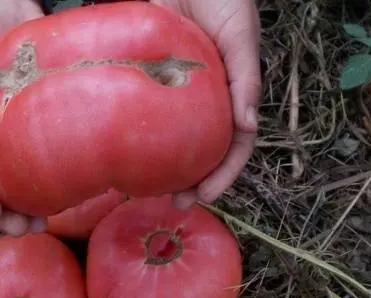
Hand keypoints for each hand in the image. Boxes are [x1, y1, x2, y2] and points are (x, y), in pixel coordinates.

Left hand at [151, 0, 261, 207]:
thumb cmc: (225, 0)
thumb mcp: (240, 36)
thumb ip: (246, 78)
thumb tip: (249, 127)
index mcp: (230, 96)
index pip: (233, 146)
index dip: (223, 175)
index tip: (204, 197)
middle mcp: (204, 102)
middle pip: (201, 151)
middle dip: (192, 182)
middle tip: (173, 204)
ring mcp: (176, 94)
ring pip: (172, 139)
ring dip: (163, 168)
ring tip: (146, 192)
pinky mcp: (148, 79)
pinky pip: (142, 112)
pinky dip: (137, 136)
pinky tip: (122, 153)